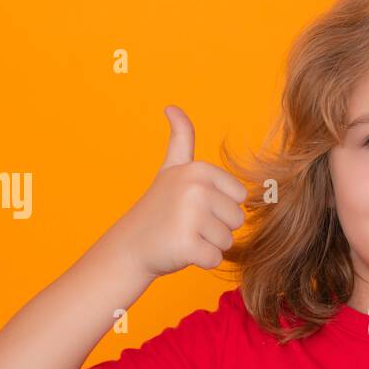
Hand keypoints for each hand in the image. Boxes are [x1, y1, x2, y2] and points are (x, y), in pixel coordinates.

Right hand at [103, 105, 247, 278]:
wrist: (129, 246)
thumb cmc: (158, 209)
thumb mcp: (171, 169)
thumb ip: (180, 139)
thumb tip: (172, 107)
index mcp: (199, 170)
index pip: (239, 198)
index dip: (219, 208)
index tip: (192, 206)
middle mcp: (196, 189)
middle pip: (236, 220)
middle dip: (215, 228)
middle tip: (186, 225)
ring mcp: (191, 216)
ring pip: (227, 241)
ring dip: (208, 245)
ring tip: (182, 236)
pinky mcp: (187, 245)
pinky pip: (215, 259)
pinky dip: (200, 261)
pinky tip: (180, 251)